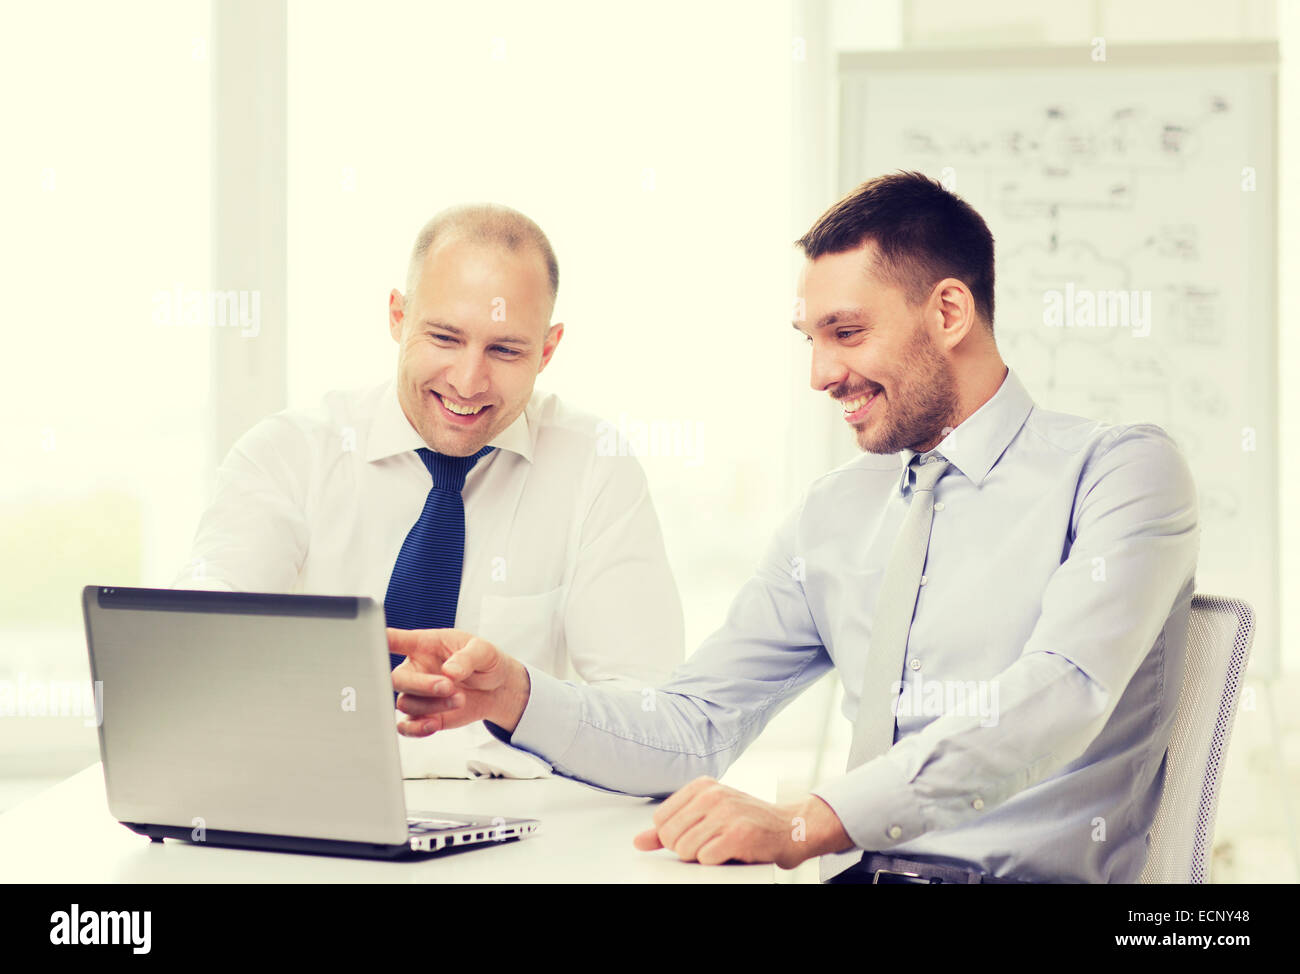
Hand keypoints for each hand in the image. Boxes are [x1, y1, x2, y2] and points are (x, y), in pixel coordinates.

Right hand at [388, 628, 530, 735]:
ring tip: (459, 698)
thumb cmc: (485, 661)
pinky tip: (434, 724)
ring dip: (432, 705)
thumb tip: (450, 670)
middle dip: (421, 685)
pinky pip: (407, 726)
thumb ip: (467, 657)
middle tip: (448, 685)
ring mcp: (416, 693)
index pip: (393, 639)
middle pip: (395, 678)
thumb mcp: (483, 651)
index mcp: (423, 645)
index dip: (377, 640)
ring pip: (405, 704)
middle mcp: (415, 669)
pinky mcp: (423, 715)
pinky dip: (417, 728)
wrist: (497, 688)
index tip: (371, 641)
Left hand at [632, 777, 853, 868]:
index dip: (674, 837)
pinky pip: (706, 858)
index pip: (660, 820)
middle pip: (670, 837)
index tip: (696, 835)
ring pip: (685, 849)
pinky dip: (716, 862)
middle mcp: (712, 794)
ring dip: (702, 857)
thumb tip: (639, 841)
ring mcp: (726, 813)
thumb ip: (670, 827)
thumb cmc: (746, 822)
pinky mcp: (739, 834)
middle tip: (711, 844)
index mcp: (701, 786)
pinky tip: (731, 852)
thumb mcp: (706, 816)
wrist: (789, 828)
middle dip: (686, 849)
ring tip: (721, 847)